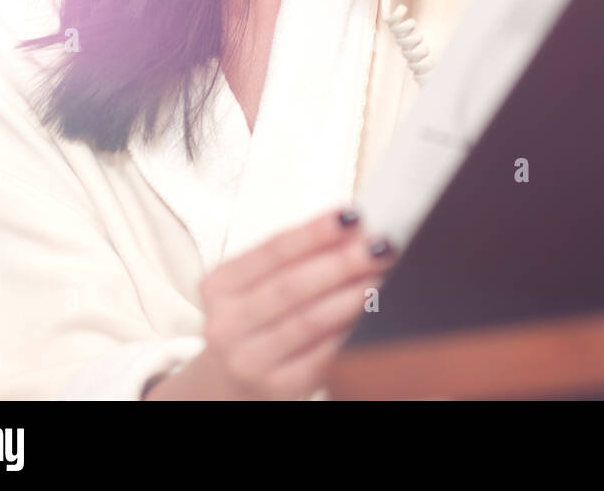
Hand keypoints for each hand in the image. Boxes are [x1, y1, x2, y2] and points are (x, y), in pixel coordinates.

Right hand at [147, 207, 396, 399]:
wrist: (235, 381)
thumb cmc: (261, 317)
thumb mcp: (264, 282)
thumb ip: (304, 254)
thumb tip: (357, 227)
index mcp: (220, 285)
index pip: (273, 251)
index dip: (315, 233)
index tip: (352, 215)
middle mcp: (225, 325)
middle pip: (291, 286)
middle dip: (341, 263)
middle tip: (379, 246)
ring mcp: (248, 361)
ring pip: (309, 322)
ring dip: (352, 296)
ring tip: (383, 276)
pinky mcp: (278, 388)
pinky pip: (323, 356)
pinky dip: (351, 332)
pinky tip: (374, 314)